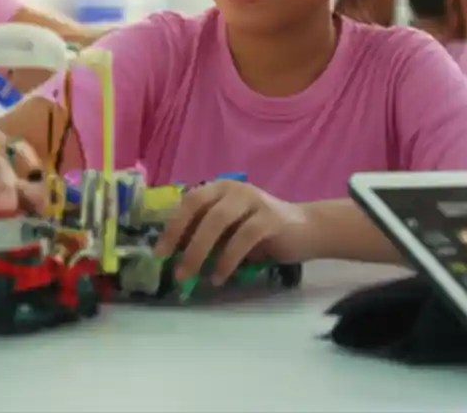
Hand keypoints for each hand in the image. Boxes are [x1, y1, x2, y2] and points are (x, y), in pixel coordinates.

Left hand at [153, 180, 312, 284]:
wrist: (307, 230)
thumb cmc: (261, 234)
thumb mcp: (230, 232)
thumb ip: (207, 237)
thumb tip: (175, 258)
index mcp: (220, 189)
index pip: (189, 201)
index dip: (172, 226)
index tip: (159, 254)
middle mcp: (235, 189)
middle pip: (200, 209)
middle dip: (182, 240)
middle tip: (174, 270)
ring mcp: (254, 200)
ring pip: (218, 222)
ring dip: (200, 251)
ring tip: (191, 277)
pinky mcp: (271, 218)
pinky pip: (243, 238)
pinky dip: (227, 260)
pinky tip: (219, 277)